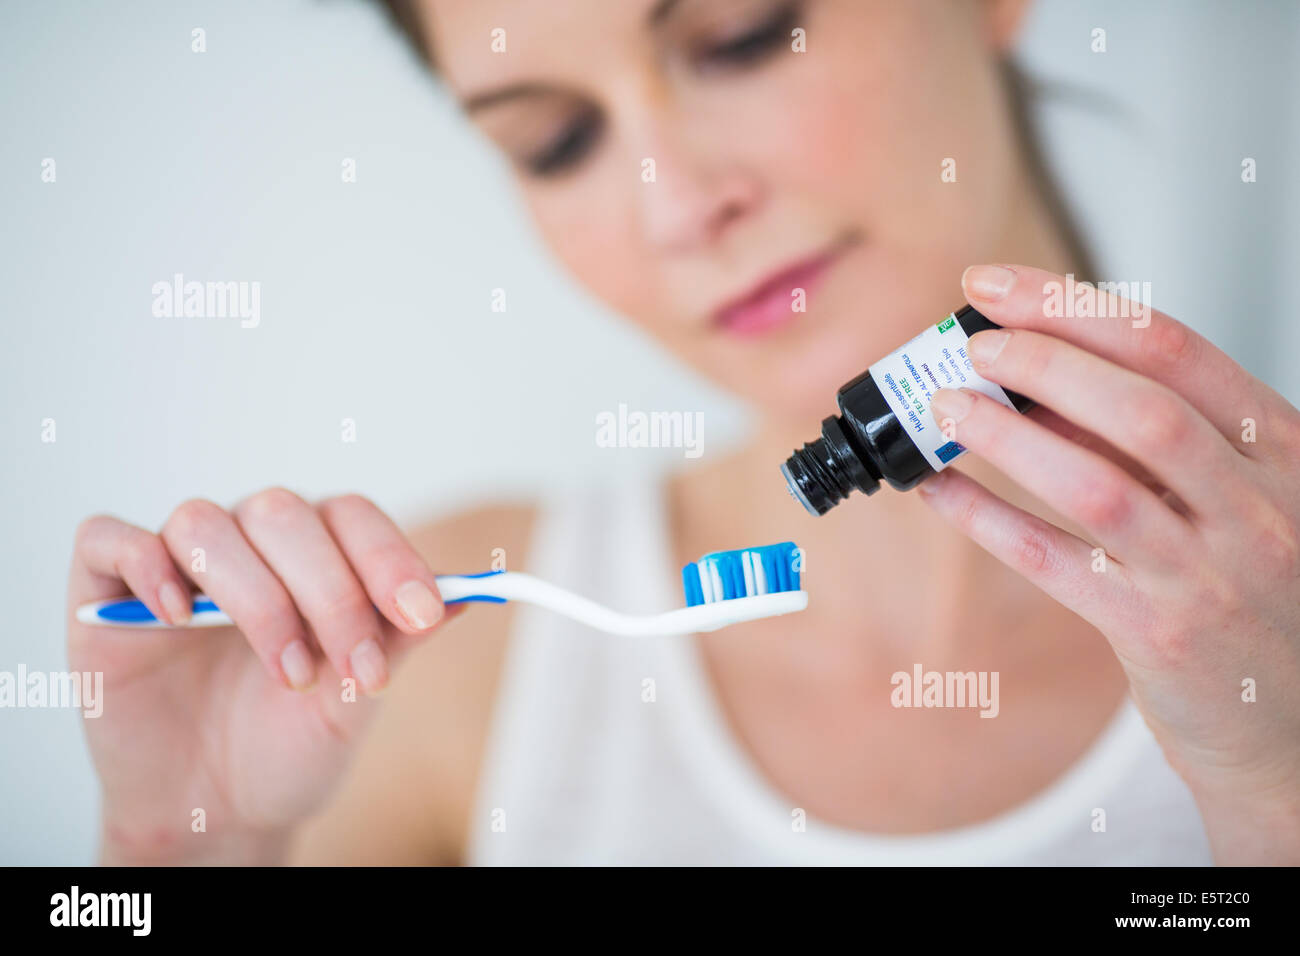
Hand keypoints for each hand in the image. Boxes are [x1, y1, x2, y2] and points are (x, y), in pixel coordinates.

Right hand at [67, 489, 459, 863]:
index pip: (351, 518)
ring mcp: (176, 562)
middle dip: (332, 593)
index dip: (388, 558)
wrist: (216, 811)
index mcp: (314, 556)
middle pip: (285, 515)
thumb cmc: (287, 746)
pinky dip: (148, 566)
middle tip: (358, 670)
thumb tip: (462, 595)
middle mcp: (248, 545)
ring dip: (256, 599)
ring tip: (289, 675)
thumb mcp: (354, 701)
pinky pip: (113, 538)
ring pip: (206, 524)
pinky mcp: (105, 589)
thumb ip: (397, 641)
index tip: (423, 613)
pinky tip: (179, 616)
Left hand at [918, 264, 1299, 863]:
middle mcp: (1260, 506)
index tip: (998, 287)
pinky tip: (939, 491)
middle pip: (1139, 407)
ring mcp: (1212, 575)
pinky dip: (986, 519)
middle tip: (971, 344)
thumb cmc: (1260, 595)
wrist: (1296, 727)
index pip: (1175, 350)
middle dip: (1042, 361)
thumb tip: (1035, 379)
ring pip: (1094, 484)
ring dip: (1006, 435)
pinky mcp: (1161, 637)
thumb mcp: (1238, 496)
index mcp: (1283, 448)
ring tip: (943, 408)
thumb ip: (1154, 441)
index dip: (1074, 307)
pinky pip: (1056, 563)